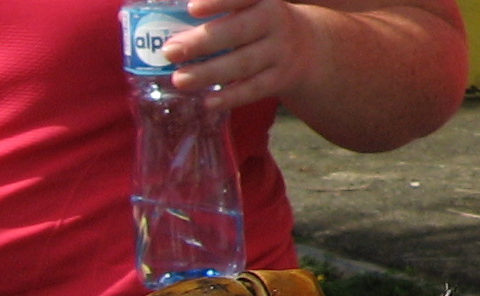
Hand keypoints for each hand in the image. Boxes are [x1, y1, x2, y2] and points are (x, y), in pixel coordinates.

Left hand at [163, 0, 311, 110]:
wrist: (310, 47)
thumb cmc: (262, 21)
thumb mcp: (251, 5)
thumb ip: (221, 9)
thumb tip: (172, 19)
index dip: (218, 2)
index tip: (191, 8)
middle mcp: (275, 22)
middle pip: (237, 33)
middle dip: (201, 43)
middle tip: (169, 51)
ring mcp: (281, 53)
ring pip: (243, 65)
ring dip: (208, 74)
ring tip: (179, 80)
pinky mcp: (281, 79)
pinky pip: (254, 90)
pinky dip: (230, 97)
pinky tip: (208, 102)